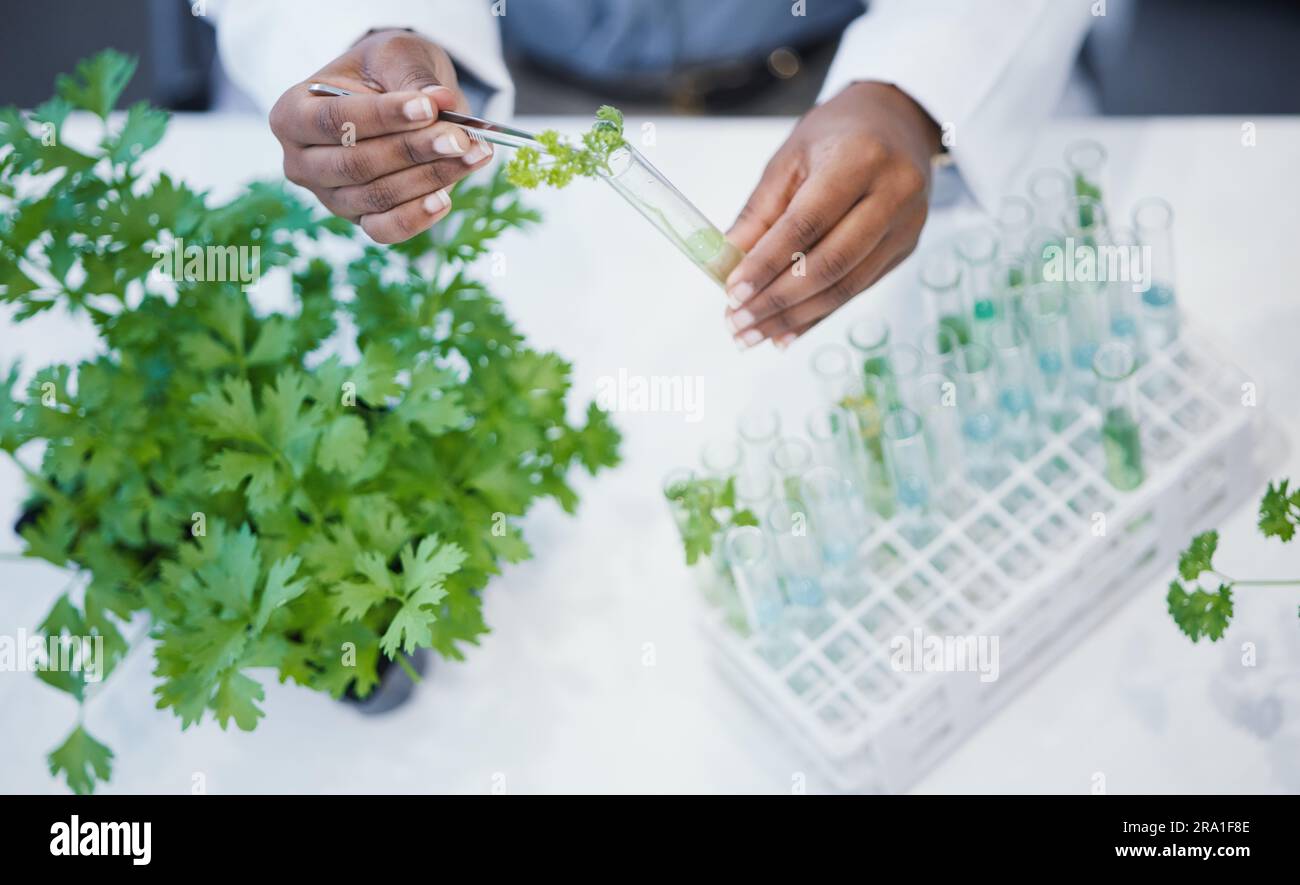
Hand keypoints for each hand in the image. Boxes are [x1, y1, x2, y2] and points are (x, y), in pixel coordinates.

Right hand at [269, 29, 494, 242]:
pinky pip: (385, 229)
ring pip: (376, 197)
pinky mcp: (360, 219)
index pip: (335, 120)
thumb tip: (441, 102)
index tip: (429, 107)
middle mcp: (302, 162)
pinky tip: (446, 198)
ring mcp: (330, 197)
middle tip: (461, 137)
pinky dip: (416, 218)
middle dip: (413, 151)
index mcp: (291, 114)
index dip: (384, 116)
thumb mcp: (394, 56)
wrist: (395, 97)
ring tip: (474, 154)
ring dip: (430, 178)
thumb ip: (412, 78)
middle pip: (357, 164)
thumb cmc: (383, 71)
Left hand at [723, 82, 940, 348]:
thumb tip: (725, 265)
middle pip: (831, 264)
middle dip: (777, 301)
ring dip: (794, 318)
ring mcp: (906, 226)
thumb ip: (760, 213)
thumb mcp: (789, 159)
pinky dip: (817, 314)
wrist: (898, 121)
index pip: (806, 224)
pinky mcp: (907, 249)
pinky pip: (856, 290)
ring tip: (752, 335)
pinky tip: (785, 332)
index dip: (766, 263)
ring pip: (846, 287)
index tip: (731, 293)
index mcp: (859, 159)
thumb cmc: (835, 134)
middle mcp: (894, 193)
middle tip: (737, 324)